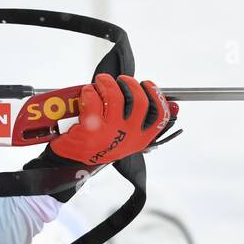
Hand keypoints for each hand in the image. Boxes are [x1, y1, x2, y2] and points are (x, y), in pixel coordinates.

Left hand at [25, 74, 176, 200]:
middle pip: (139, 101)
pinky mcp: (91, 128)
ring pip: (115, 97)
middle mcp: (128, 136)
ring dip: (107, 83)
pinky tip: (87, 93)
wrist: (70, 163)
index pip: (160, 116)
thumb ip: (142, 123)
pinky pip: (93, 101)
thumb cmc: (98, 147)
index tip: (147, 85)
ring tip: (101, 82)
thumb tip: (172, 105)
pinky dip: (89, 92)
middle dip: (130, 84)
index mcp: (139, 139)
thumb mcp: (125, 140)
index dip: (156, 96)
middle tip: (119, 80)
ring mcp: (110, 132)